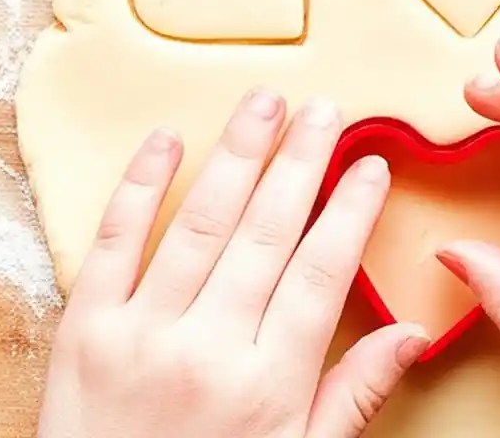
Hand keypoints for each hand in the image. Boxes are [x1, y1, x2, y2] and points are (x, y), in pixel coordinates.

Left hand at [38, 91, 428, 437]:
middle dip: (301, 162)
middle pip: (267, 233)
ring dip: (237, 156)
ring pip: (200, 224)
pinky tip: (167, 142)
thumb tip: (415, 333)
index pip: (322, 273)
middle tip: (324, 109)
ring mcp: (140, 334)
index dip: (350, 212)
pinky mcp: (84, 330)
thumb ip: (355, 395)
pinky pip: (112, 244)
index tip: (371, 167)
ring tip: (264, 102)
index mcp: (268, 383)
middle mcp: (208, 348)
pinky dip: (139, 188)